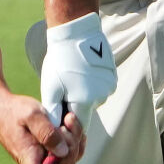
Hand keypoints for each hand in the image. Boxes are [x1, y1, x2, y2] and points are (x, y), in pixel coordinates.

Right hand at [0, 90, 85, 163]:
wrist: (2, 108)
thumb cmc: (14, 112)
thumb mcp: (31, 116)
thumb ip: (47, 133)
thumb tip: (62, 151)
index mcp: (30, 158)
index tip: (62, 156)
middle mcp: (38, 161)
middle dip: (72, 145)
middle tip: (65, 124)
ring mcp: (46, 155)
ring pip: (69, 157)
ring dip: (75, 139)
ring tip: (67, 118)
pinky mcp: (51, 148)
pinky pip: (69, 149)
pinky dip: (75, 138)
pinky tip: (71, 123)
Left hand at [39, 12, 116, 126]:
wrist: (77, 34)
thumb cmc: (60, 61)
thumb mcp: (51, 87)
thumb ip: (53, 111)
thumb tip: (53, 130)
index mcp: (85, 101)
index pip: (79, 126)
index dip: (68, 124)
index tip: (59, 111)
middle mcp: (101, 96)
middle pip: (86, 112)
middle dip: (74, 107)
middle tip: (62, 89)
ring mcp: (109, 86)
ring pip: (93, 100)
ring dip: (83, 95)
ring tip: (72, 78)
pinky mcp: (113, 77)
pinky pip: (100, 89)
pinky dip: (91, 85)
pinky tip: (82, 72)